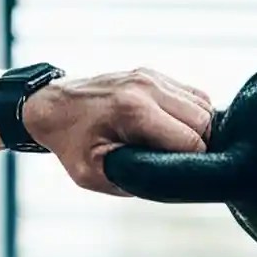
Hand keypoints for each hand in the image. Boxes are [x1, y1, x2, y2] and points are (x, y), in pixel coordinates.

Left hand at [23, 68, 215, 195]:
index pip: (191, 141)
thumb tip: (173, 181)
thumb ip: (133, 181)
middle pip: (204, 122)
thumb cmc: (70, 143)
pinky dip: (191, 115)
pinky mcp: (155, 75)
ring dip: (198, 131)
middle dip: (199, 148)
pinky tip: (173, 131)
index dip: (191, 164)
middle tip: (178, 165)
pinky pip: (192, 96)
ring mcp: (153, 77)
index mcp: (133, 111)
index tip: (179, 175)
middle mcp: (148, 88)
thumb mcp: (91, 173)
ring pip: (204, 106)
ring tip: (175, 149)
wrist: (52, 107)